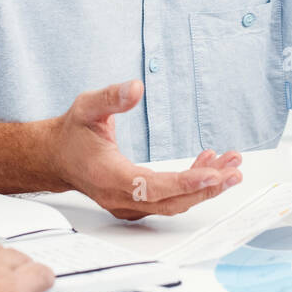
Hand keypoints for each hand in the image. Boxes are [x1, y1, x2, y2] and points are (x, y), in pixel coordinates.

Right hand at [47, 81, 242, 219]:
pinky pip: (169, 199)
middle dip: (206, 187)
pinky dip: (191, 185)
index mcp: (109, 176)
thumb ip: (111, 97)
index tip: (214, 174)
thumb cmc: (72, 133)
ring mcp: (128, 205)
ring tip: (230, 166)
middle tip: (235, 171)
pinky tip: (208, 165)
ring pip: (173, 203)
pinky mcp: (136, 203)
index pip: (152, 187)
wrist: (56, 157)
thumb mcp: (86, 107)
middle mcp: (120, 198)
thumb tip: (136, 87)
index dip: (185, 183)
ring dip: (204, 187)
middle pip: (171, 201)